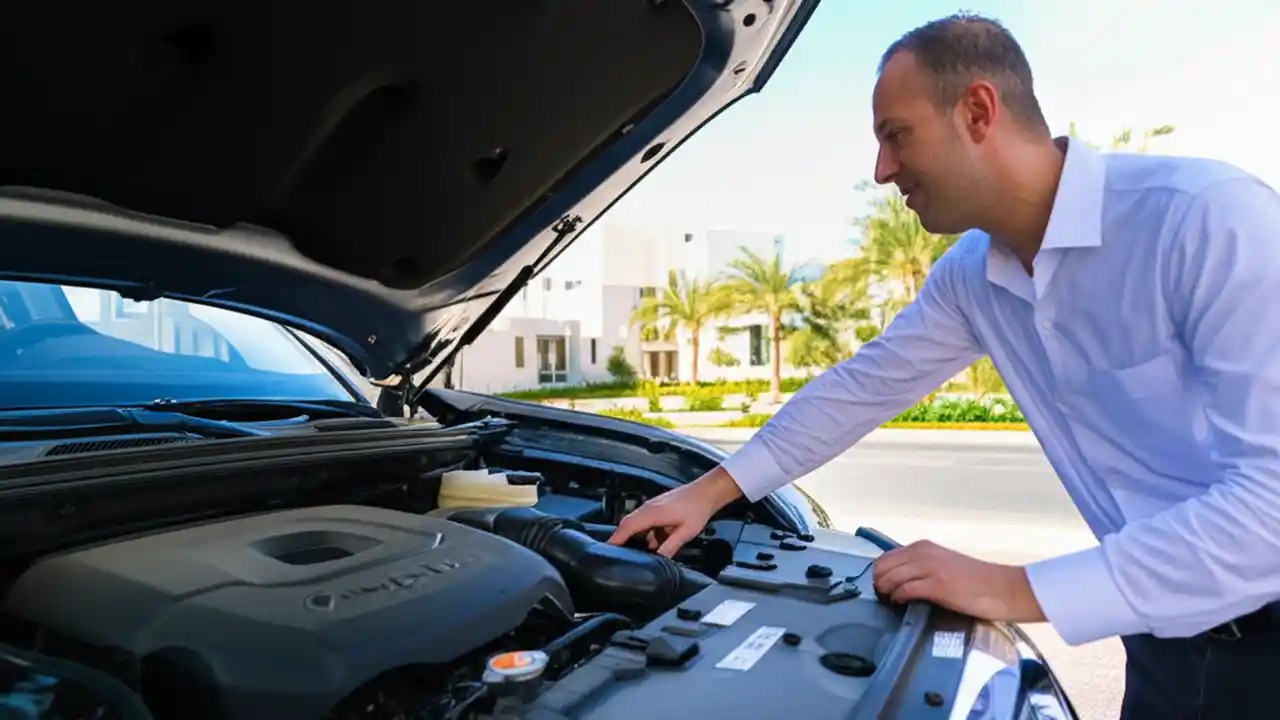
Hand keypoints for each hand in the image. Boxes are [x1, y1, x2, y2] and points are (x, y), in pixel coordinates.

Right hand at [607, 466, 742, 556]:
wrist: (707, 492)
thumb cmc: (697, 510)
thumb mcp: (685, 532)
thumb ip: (670, 546)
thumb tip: (658, 560)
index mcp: (652, 513)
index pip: (627, 526)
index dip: (616, 539)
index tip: (607, 549)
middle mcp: (648, 508)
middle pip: (628, 524)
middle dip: (622, 539)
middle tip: (619, 555)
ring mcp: (652, 506)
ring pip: (637, 524)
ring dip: (638, 537)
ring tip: (641, 552)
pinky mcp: (658, 507)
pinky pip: (646, 522)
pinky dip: (647, 533)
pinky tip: (656, 543)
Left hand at [872, 540, 1045, 622]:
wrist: (1002, 588)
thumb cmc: (975, 581)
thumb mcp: (943, 565)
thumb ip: (921, 567)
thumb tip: (898, 580)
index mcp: (923, 547)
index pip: (885, 557)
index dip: (879, 574)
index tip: (881, 588)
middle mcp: (923, 553)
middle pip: (882, 567)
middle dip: (878, 583)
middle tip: (883, 598)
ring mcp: (929, 568)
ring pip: (889, 577)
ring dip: (885, 592)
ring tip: (890, 602)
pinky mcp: (936, 585)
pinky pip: (904, 590)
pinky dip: (898, 598)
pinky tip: (902, 603)